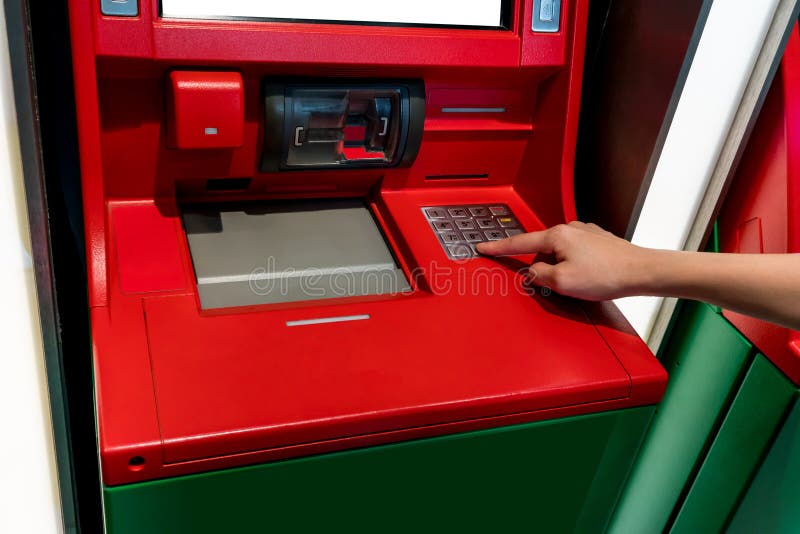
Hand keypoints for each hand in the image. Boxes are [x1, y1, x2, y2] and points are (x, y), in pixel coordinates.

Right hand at [476, 221, 649, 300]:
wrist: (641, 272)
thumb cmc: (606, 275)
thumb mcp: (562, 283)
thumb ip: (539, 276)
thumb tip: (532, 273)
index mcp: (556, 236)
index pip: (519, 243)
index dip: (498, 248)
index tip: (483, 247)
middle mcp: (569, 229)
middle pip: (542, 252)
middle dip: (544, 270)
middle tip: (558, 287)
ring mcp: (585, 233)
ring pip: (560, 255)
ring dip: (562, 270)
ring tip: (581, 284)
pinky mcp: (597, 241)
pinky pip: (575, 255)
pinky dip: (575, 267)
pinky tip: (589, 278)